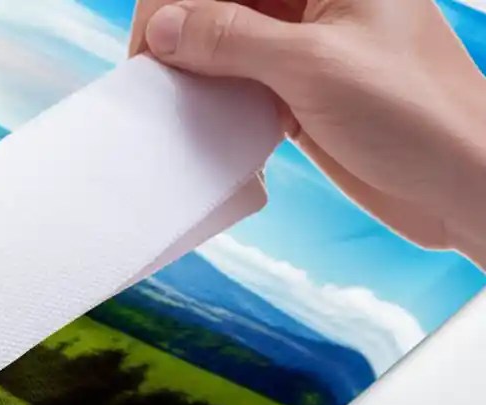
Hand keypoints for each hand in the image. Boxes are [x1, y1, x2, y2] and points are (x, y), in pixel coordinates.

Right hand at [131, 0, 485, 264]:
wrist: (462, 185)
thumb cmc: (417, 114)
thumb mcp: (313, 67)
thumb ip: (232, 39)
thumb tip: (162, 27)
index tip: (150, 44)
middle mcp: (319, 0)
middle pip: (225, 1)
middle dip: (182, 30)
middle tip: (150, 76)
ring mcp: (308, 45)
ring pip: (226, 40)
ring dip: (194, 68)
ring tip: (168, 100)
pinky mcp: (301, 91)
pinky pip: (239, 82)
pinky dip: (214, 99)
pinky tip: (200, 119)